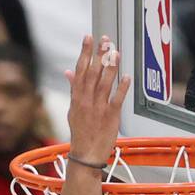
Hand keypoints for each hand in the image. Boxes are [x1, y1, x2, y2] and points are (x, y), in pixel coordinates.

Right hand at [65, 35, 130, 167]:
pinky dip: (121, 88)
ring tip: (116, 52)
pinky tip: (126, 77)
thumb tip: (69, 72)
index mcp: (77, 98)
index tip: (88, 38)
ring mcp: (99, 108)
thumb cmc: (80, 133)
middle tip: (105, 40)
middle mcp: (87, 101)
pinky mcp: (110, 117)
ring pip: (105, 83)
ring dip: (111, 67)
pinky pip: (117, 100)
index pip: (80, 70)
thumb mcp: (73, 110)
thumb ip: (73, 89)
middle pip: (93, 73)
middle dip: (99, 55)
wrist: (86, 155)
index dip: (84, 53)